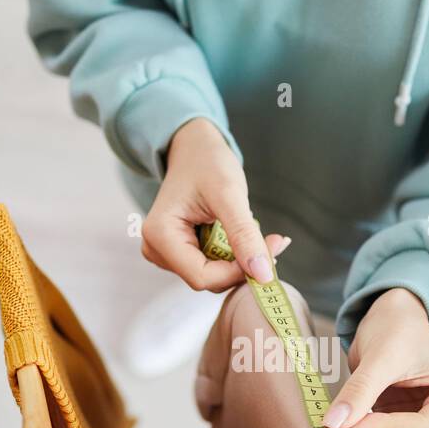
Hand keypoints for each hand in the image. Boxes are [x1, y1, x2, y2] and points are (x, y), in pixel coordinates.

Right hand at [142, 118, 289, 288]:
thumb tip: (263, 274)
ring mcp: (167, 253)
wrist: (194, 148)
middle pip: (207, 279)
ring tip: (257, 235)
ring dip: (239, 262)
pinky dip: (233, 258)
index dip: (237, 272)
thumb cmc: (206, 162)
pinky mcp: (180, 253)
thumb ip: (244, 235)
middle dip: (242, 266)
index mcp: (159, 235)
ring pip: (212, 277)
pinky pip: (212, 267)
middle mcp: (156, 249)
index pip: (202, 277)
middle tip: (272, 241)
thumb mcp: (229, 194)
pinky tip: (243, 238)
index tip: (269, 252)